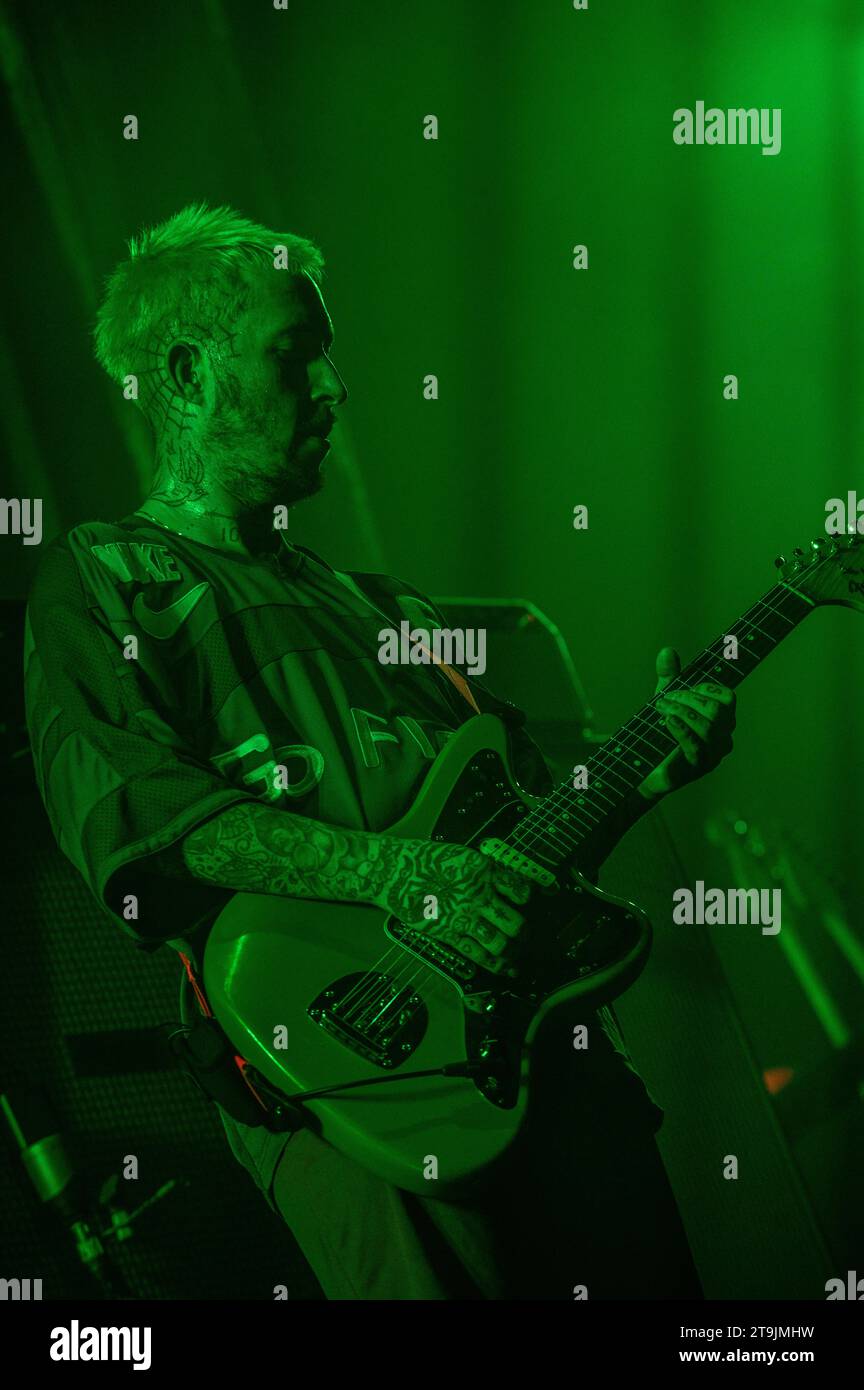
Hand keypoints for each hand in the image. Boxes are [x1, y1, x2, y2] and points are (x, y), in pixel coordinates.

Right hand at [372, 838, 530, 975]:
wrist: (396, 871)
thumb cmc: (427, 860)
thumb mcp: (463, 857)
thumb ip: (485, 872)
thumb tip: (504, 884)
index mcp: (484, 872)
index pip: (520, 889)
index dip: (531, 899)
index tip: (533, 904)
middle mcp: (478, 896)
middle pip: (514, 922)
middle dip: (524, 933)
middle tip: (526, 937)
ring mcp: (464, 917)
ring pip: (499, 943)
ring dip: (512, 952)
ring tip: (516, 956)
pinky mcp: (448, 933)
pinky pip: (477, 954)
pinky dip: (493, 964)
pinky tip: (503, 968)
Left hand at [638, 646, 735, 798]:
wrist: (643, 767)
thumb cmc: (659, 732)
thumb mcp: (664, 700)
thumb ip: (668, 676)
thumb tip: (667, 651)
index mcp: (720, 719)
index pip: (727, 697)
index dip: (706, 687)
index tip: (684, 687)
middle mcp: (722, 737)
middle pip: (718, 710)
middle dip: (688, 699)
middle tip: (665, 698)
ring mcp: (713, 755)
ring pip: (708, 727)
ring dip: (681, 712)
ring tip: (661, 708)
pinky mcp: (698, 768)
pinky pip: (697, 746)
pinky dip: (681, 729)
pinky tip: (667, 721)